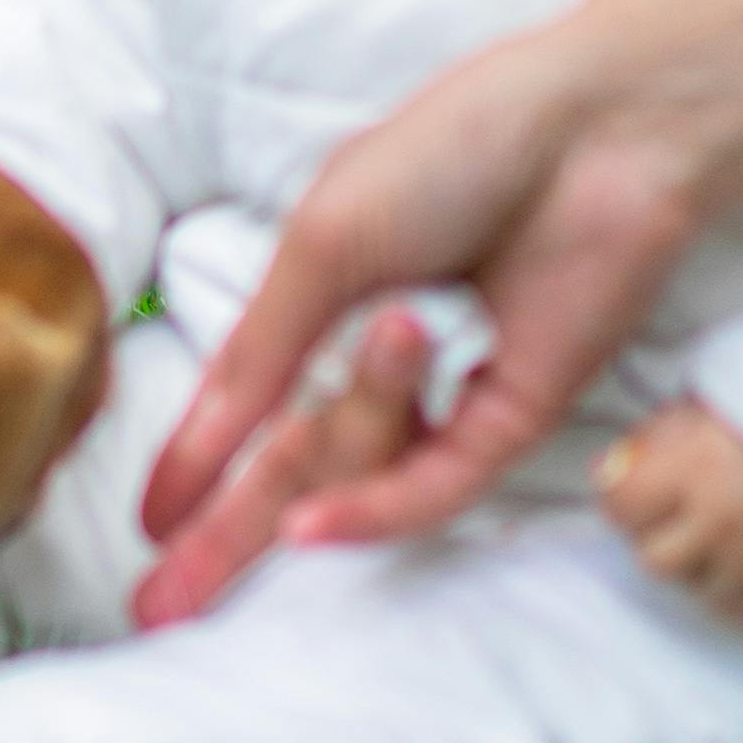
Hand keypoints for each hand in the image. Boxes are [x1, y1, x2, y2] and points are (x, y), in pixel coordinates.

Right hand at [138, 36, 721, 580]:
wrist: (594, 133)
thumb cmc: (456, 149)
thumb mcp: (323, 244)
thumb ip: (263, 350)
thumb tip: (202, 437)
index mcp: (329, 295)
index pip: (248, 400)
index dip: (196, 463)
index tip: (148, 526)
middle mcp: (384, 356)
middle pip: (291, 468)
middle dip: (223, 539)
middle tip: (160, 608)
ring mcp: (449, 393)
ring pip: (358, 467)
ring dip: (357, 419)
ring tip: (410, 324)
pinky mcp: (513, 420)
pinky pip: (432, 489)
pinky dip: (371, 512)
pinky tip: (311, 530)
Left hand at [595, 401, 742, 624]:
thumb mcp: (719, 405)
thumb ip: (662, 435)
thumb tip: (610, 467)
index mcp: (697, 467)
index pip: (620, 506)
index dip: (624, 498)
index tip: (638, 489)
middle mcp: (721, 522)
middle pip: (653, 560)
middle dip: (659, 539)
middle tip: (680, 517)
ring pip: (697, 591)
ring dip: (700, 569)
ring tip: (721, 537)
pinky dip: (739, 591)